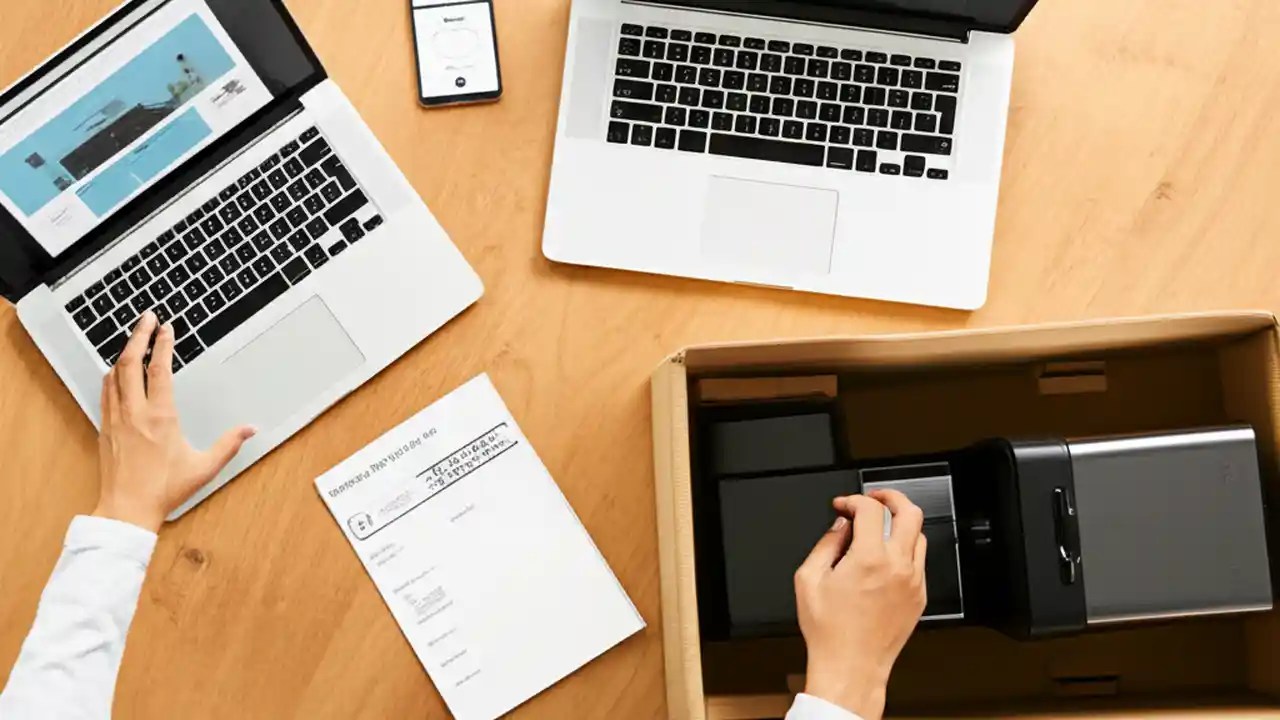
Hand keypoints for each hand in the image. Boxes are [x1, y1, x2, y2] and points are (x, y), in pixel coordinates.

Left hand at [94, 311, 254, 531]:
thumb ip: (229, 444)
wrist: (126, 509)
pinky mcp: (105, 428)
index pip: (159, 369)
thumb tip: (250, 429)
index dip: (163, 344)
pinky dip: (112, 374)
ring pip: (114, 374)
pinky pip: (106, 392)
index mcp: (160, 417)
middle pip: (130, 362)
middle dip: (138, 335)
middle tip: (147, 319)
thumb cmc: (164, 490)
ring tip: (134, 340)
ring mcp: (116, 419)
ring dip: (124, 353)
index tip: (167, 327)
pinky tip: (117, 371)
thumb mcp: (204, 467)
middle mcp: (134, 412)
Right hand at [793, 490, 927, 719]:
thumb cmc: (829, 631)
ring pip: (919, 535)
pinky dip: (905, 549)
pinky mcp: (919, 597)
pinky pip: (919, 561)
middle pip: (910, 512)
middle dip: (890, 497)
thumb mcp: (809, 579)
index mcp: (869, 559)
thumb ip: (826, 543)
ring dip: (900, 524)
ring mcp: (913, 582)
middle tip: (874, 498)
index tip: (843, 505)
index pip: (871, 509)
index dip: (854, 499)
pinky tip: (886, 556)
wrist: (851, 666)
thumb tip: (839, 526)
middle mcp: (898, 567)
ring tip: (881, 527)